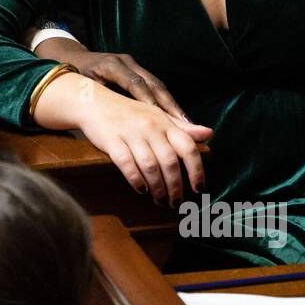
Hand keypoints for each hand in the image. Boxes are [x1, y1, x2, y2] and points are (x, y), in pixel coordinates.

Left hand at [34, 38, 190, 118]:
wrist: (73, 58)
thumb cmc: (76, 78)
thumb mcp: (84, 88)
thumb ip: (100, 99)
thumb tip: (116, 121)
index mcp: (112, 65)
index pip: (135, 83)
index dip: (149, 101)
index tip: (161, 119)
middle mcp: (127, 62)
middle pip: (153, 84)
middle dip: (169, 105)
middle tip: (184, 124)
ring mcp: (135, 65)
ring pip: (158, 86)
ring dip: (172, 105)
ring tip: (186, 125)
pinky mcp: (138, 71)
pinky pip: (155, 87)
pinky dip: (166, 103)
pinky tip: (176, 119)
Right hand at [38, 73, 212, 203]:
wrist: (95, 102)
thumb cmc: (129, 113)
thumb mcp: (158, 116)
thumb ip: (183, 128)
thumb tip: (209, 134)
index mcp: (164, 122)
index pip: (187, 147)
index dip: (196, 170)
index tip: (199, 188)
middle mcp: (150, 127)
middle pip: (170, 162)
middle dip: (175, 186)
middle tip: (175, 202)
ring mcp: (130, 133)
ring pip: (150, 166)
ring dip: (157, 187)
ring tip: (159, 199)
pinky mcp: (112, 141)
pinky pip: (127, 164)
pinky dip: (136, 179)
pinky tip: (141, 189)